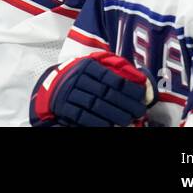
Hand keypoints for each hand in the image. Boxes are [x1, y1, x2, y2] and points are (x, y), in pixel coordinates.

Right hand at [31, 51, 154, 126]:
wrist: (52, 85)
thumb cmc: (80, 77)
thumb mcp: (93, 67)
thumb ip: (112, 68)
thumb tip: (138, 76)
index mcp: (87, 66)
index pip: (110, 77)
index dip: (127, 87)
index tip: (140, 95)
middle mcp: (77, 78)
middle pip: (104, 92)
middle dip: (124, 103)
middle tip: (138, 111)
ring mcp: (69, 92)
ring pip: (94, 104)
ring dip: (113, 114)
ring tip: (127, 120)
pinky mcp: (63, 106)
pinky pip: (81, 115)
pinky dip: (96, 122)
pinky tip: (109, 125)